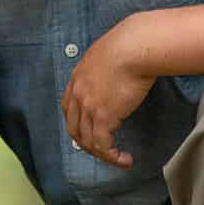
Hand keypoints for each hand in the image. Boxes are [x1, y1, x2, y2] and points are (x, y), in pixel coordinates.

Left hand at [61, 23, 151, 168]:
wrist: (134, 47)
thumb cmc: (130, 45)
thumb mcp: (109, 54)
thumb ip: (106, 68)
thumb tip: (120, 72)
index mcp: (78, 77)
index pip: (69, 108)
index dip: (77, 123)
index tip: (89, 131)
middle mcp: (78, 94)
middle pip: (75, 129)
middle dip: (87, 143)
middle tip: (103, 150)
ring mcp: (88, 107)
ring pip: (88, 141)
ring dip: (103, 155)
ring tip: (119, 159)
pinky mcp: (104, 117)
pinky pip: (103, 145)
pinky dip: (112, 156)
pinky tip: (124, 159)